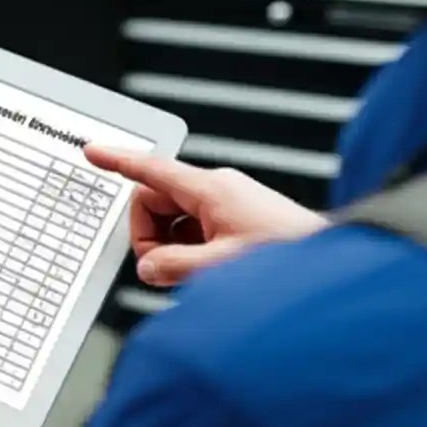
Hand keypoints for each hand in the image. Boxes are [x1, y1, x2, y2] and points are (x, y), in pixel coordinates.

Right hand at [86, 145, 327, 286]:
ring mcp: (230, 203)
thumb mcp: (219, 267)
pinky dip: (191, 251)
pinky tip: (207, 272)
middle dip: (150, 236)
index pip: (151, 169)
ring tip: (196, 274)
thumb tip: (149, 267)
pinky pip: (196, 229)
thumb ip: (174, 266)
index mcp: (210, 188)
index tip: (92, 152)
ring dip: (173, 248)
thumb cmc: (291, 257)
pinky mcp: (240, 219)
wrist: (334, 266)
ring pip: (176, 221)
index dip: (117, 161)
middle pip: (157, 203)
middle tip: (164, 268)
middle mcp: (218, 189)